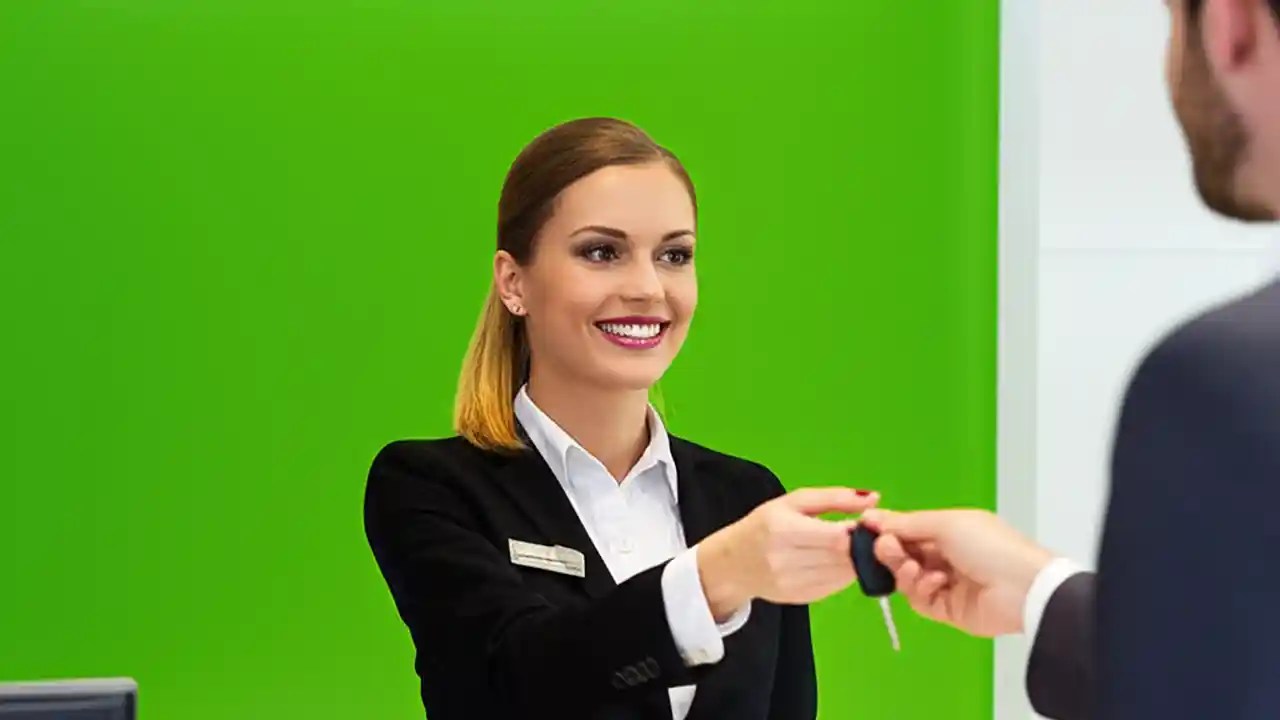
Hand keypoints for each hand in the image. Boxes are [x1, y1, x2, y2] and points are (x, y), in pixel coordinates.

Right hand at [697, 487, 878, 618]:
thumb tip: (875, 498)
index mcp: (783, 530)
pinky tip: (833, 562)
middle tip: (863, 535)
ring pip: (845, 574)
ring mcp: (793, 584)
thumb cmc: (765, 525)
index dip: (859, 531)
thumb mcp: (793, 502)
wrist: (733, 563)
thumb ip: (835, 498)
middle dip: (862, 546)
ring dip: (855, 561)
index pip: (837, 537)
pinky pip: (836, 586)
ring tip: (847, 547)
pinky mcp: (801, 599)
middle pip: (844, 557)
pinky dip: (843, 573)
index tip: (865, 523)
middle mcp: (786, 561)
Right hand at [858, 508, 1052, 636]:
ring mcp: (948, 584)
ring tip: (913, 568)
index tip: (867, 528)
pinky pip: (923, 601)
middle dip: (892, 551)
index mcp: (951, 531)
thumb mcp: (945, 524)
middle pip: (906, 554)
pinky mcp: (949, 610)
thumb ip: (906, 523)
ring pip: (909, 579)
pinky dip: (922, 590)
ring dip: (906, 571)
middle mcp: (948, 556)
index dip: (889, 530)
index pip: (910, 530)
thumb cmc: (989, 546)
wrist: (1023, 589)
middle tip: (885, 548)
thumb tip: (871, 516)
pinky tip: (934, 581)